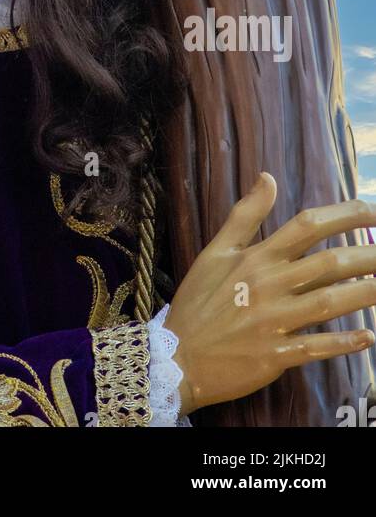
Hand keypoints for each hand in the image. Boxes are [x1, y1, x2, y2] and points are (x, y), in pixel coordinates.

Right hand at [164, 173, 375, 415]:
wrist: (177, 356)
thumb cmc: (197, 301)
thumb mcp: (215, 251)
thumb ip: (244, 214)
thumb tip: (268, 177)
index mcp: (256, 257)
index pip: (307, 227)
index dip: (344, 216)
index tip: (371, 211)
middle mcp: (268, 285)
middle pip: (328, 264)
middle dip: (367, 254)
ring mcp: (273, 321)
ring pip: (329, 303)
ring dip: (365, 293)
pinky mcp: (276, 355)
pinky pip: (317, 347)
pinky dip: (344, 343)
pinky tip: (368, 337)